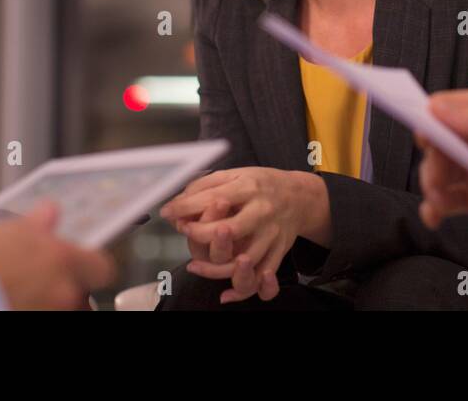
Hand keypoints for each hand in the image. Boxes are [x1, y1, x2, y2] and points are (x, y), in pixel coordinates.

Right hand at [0, 202, 114, 309]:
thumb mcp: (3, 232)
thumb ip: (35, 225)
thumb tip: (49, 214)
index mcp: (62, 261)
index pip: (102, 267)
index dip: (91, 265)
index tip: (81, 263)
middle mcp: (63, 294)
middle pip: (81, 294)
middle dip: (65, 288)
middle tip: (39, 282)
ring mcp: (47, 316)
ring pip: (61, 309)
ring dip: (47, 303)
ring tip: (18, 295)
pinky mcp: (33, 329)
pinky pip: (39, 316)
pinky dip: (31, 311)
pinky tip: (7, 303)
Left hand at [161, 168, 323, 303]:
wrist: (299, 196)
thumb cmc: (260, 185)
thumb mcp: (234, 174)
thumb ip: (204, 187)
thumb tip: (176, 205)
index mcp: (248, 188)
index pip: (213, 198)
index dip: (186, 207)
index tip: (168, 212)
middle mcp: (262, 212)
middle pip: (231, 229)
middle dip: (202, 234)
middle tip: (186, 231)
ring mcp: (271, 235)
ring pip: (246, 260)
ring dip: (217, 268)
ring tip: (195, 266)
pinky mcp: (278, 252)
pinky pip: (263, 276)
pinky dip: (245, 289)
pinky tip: (226, 293)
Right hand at [417, 86, 467, 228]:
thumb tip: (435, 107)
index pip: (444, 107)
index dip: (428, 121)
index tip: (423, 140)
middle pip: (436, 144)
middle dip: (432, 163)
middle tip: (437, 182)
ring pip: (438, 172)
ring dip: (432, 187)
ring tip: (439, 203)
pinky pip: (447, 199)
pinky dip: (436, 207)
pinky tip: (434, 216)